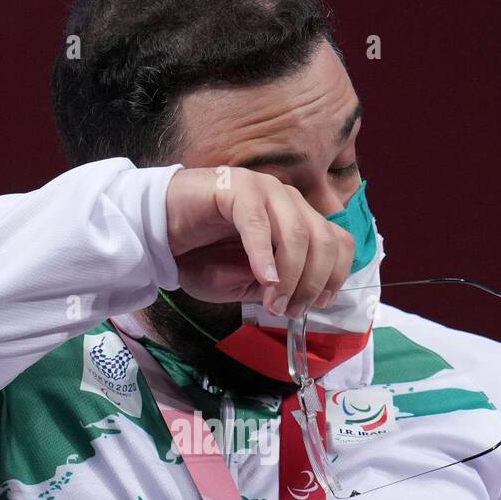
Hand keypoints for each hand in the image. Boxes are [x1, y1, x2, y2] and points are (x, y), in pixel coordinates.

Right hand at [165, 166, 354, 316]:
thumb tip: (304, 299)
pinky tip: (263, 279)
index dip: (335, 276)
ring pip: (296, 234)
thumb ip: (279, 285)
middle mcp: (288, 201)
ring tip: (272, 302)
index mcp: (298, 220)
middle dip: (311, 283)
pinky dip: (265, 255)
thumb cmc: (204, 256)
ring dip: (289, 276)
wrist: (160, 235)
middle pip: (323, 241)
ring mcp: (264, 190)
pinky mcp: (236, 189)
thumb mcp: (249, 282)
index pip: (339, 242)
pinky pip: (258, 224)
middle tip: (289, 310)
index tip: (316, 304)